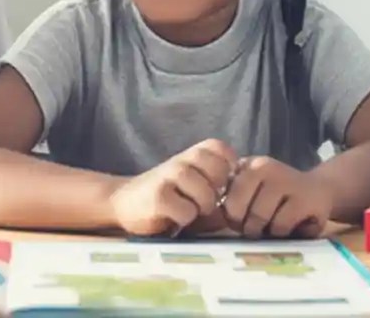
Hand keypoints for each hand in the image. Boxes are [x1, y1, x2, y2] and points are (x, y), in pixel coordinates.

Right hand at [107, 139, 236, 235]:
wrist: (124, 203)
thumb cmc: (169, 198)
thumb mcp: (194, 186)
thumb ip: (218, 189)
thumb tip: (244, 201)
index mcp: (193, 153)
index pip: (223, 150)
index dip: (227, 169)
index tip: (217, 184)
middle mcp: (181, 160)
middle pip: (218, 171)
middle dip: (216, 191)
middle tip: (204, 201)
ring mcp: (168, 176)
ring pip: (205, 193)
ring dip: (201, 207)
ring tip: (188, 210)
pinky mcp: (158, 197)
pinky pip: (187, 211)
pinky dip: (185, 219)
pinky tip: (173, 217)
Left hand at [221, 156, 331, 238]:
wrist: (320, 189)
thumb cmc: (278, 196)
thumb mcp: (252, 190)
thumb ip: (232, 197)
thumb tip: (214, 218)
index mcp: (246, 165)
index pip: (224, 197)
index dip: (231, 216)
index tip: (242, 221)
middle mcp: (264, 167)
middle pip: (237, 209)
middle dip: (245, 226)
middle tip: (257, 228)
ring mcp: (286, 180)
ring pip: (259, 219)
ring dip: (265, 231)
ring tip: (275, 225)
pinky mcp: (305, 198)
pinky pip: (280, 226)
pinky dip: (282, 233)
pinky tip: (291, 225)